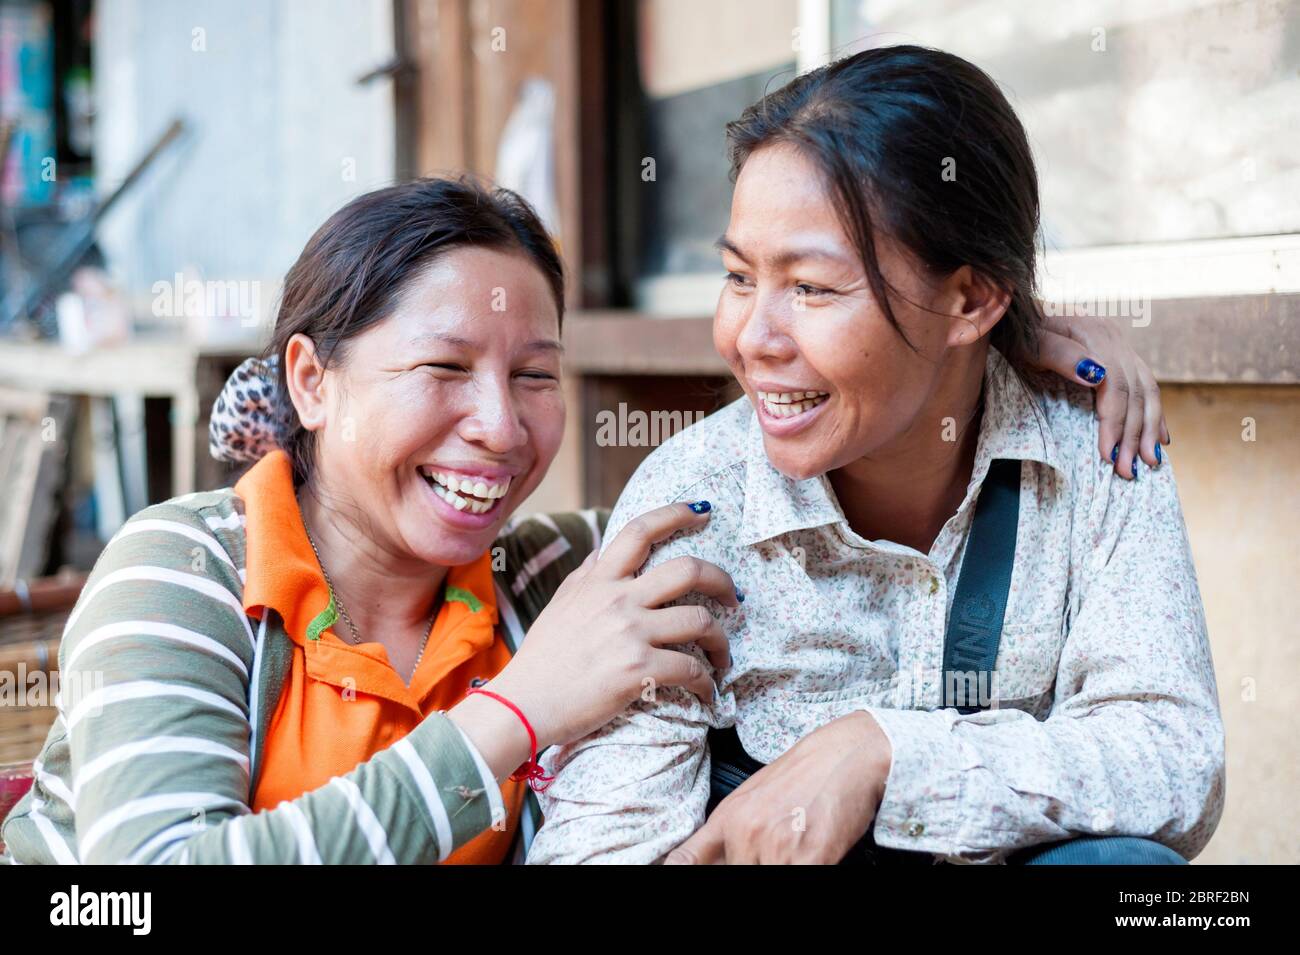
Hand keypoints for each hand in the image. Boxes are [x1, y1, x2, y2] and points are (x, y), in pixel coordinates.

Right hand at [451, 502, 738, 777]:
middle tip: (733, 597)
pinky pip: (692, 670)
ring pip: (700, 621)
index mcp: (599, 580)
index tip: (702, 511)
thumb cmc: (542, 659)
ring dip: (722, 641)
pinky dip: (707, 683)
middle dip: (722, 581)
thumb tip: (603, 550)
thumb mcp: (560, 604)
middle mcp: (617, 599)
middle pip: (688, 570)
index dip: (677, 513)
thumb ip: (588, 575)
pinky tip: (707, 691)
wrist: (523, 705)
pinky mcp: (639, 670)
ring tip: (722, 656)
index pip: (640, 530)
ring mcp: (630, 633)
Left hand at [665, 710, 891, 863]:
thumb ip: (734, 830)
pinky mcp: (809, 858)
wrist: (849, 753)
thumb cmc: (808, 771)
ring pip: (765, 877)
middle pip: (736, 873)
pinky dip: (807, 869)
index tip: (669, 870)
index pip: (686, 859)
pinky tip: (814, 855)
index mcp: (728, 817)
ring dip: (782, 867)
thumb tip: (722, 856)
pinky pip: (797, 878)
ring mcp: (775, 847)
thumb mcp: (756, 794)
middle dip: (755, 866)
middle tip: (777, 849)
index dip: (677, 868)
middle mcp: (745, 833)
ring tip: (797, 848)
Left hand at [1022, 312, 1169, 479]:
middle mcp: (1114, 340)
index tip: (1108, 454)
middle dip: (1134, 434)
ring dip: (1150, 429)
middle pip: (1135, 392)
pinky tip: (1160, 438)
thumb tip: (1096, 374)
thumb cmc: (1016, 335)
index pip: (1116, 385)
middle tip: (1128, 471)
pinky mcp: (1120, 357)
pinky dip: (1154, 414)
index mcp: (1095, 335)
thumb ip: (1059, 355)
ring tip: (1149, 463)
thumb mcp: (1028, 344)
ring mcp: (1121, 347)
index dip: (1115, 421)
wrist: (1014, 319)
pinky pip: (1146, 387)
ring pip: (1148, 391)